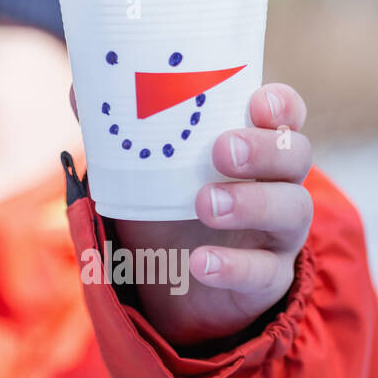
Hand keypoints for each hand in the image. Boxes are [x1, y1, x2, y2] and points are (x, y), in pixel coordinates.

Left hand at [108, 84, 312, 348]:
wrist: (169, 286)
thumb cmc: (166, 210)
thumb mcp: (141, 171)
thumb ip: (121, 132)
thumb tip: (81, 90)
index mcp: (252, 146)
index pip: (285, 114)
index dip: (280, 104)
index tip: (257, 101)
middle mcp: (277, 183)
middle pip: (296, 155)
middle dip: (263, 149)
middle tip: (221, 150)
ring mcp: (279, 232)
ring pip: (293, 209)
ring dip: (251, 202)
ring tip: (205, 203)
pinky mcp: (269, 277)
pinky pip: (265, 271)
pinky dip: (233, 265)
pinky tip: (200, 262)